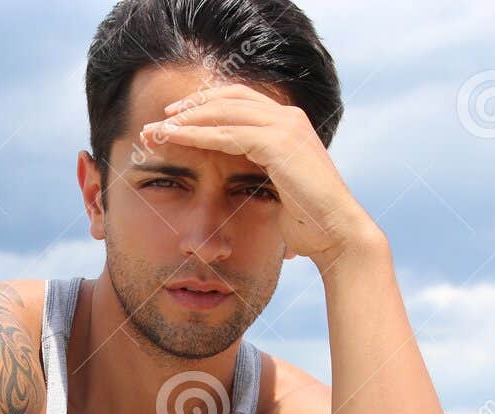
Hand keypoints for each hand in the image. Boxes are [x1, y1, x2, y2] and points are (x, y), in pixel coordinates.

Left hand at [137, 82, 382, 271]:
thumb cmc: (309, 222)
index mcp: (288, 125)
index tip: (176, 118)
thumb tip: (245, 191)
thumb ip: (262, 177)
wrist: (337, 234)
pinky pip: (227, 134)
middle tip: (159, 119)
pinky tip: (174, 139)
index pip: (239, 101)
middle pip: (228, 98)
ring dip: (186, 119)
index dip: (206, 105)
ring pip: (223, 112)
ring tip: (157, 129)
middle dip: (190, 107)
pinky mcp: (278, 144)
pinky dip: (197, 134)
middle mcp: (288, 117)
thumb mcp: (279, 191)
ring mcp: (285, 127)